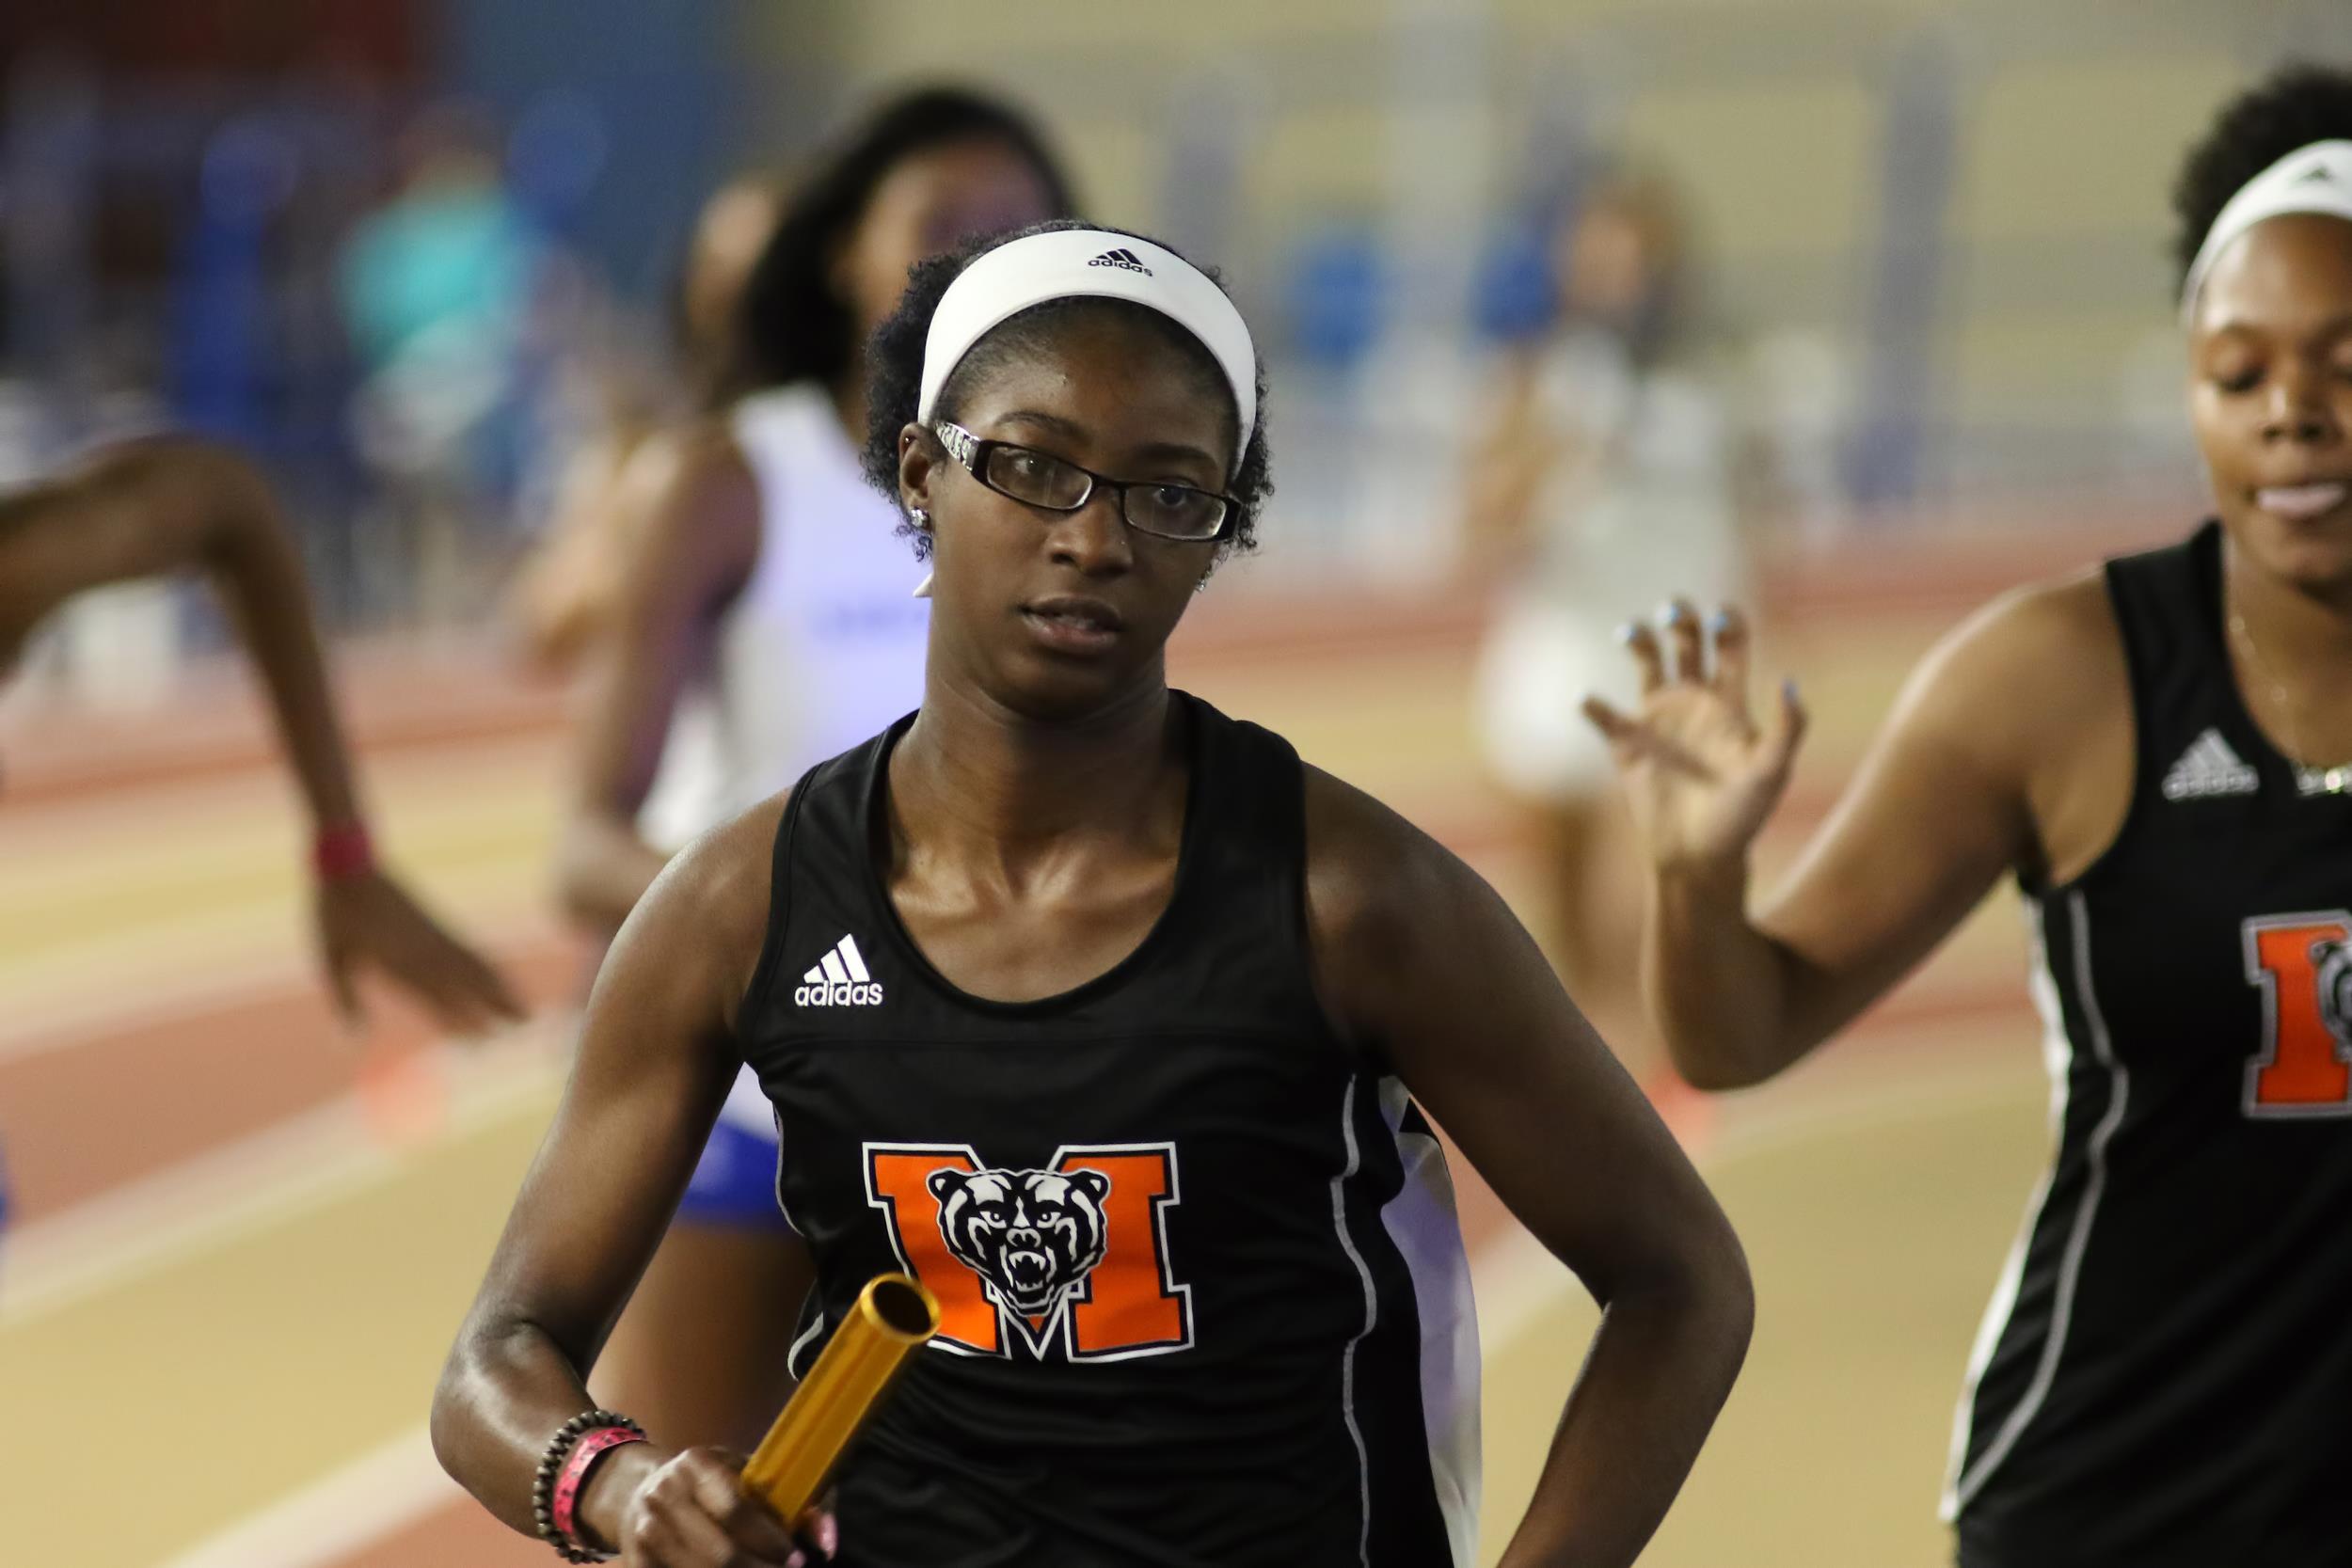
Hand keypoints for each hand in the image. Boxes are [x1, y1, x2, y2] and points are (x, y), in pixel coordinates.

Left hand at [313, 869, 524, 1034]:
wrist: (351, 868)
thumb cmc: (335, 916)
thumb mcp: (332, 959)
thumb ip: (346, 998)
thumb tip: (357, 1036)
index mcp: (395, 960)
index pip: (433, 995)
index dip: (458, 1017)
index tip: (481, 1039)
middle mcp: (422, 950)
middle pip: (465, 983)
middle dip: (493, 1006)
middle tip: (521, 1026)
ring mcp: (434, 936)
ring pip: (475, 967)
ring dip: (501, 988)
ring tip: (523, 1007)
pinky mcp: (438, 924)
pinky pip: (470, 949)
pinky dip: (489, 966)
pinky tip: (501, 977)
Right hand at [603, 1447, 834, 1566]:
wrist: (640, 1491)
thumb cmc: (711, 1483)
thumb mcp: (748, 1475)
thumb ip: (797, 1500)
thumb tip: (829, 1542)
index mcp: (697, 1465)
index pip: (736, 1509)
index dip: (769, 1540)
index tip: (796, 1559)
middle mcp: (664, 1496)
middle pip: (719, 1553)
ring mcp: (643, 1533)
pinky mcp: (634, 1563)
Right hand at [1582, 600, 1806, 871]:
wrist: (1701, 857)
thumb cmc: (1744, 817)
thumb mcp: (1773, 772)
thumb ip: (1787, 728)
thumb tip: (1788, 681)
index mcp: (1730, 701)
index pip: (1731, 643)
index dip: (1727, 621)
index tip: (1719, 618)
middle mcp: (1694, 700)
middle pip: (1686, 639)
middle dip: (1679, 617)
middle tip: (1671, 613)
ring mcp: (1658, 719)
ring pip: (1646, 660)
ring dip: (1638, 638)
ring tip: (1630, 634)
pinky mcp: (1626, 745)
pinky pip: (1603, 717)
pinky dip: (1593, 707)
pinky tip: (1589, 702)